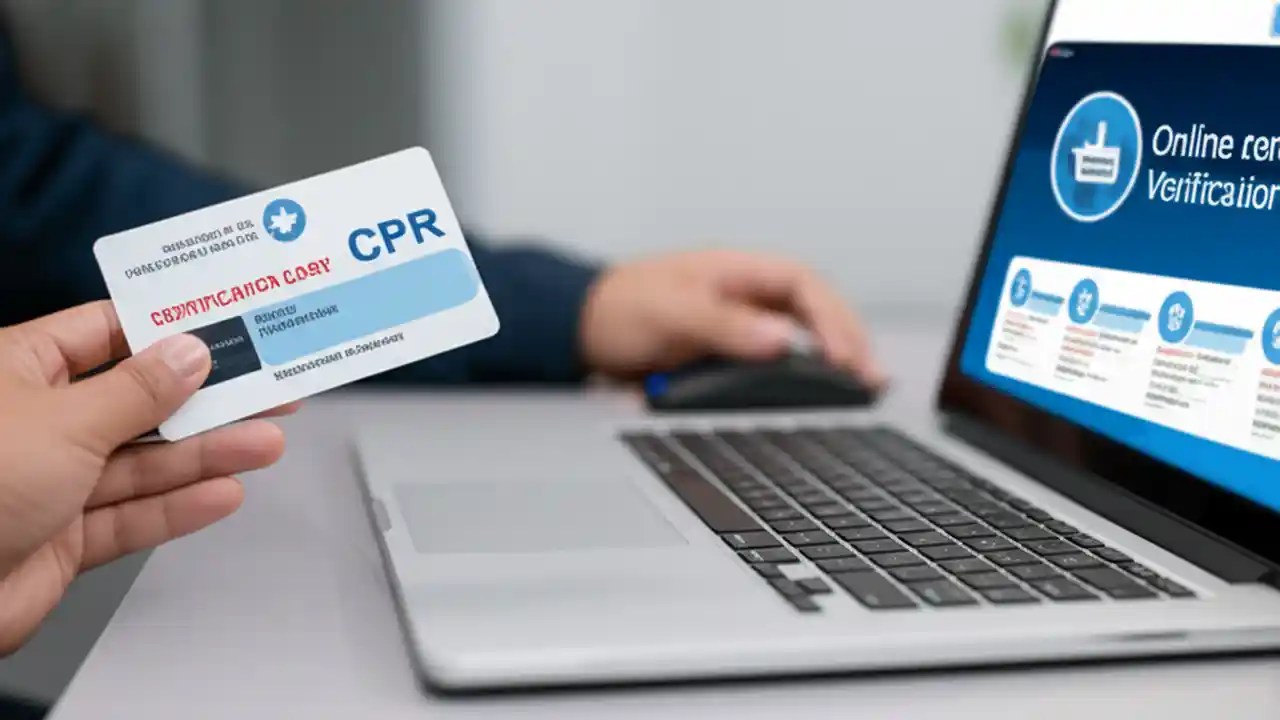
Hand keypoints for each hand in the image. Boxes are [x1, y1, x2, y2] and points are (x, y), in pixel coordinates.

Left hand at [0, 302, 290, 654]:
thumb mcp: (63, 422)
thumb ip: (138, 391)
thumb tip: (189, 354)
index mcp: (17, 369)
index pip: (105, 334)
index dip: (167, 330)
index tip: (226, 325)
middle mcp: (37, 422)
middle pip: (137, 401)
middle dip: (203, 400)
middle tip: (266, 389)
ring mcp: (51, 482)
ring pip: (143, 461)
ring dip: (205, 454)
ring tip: (265, 443)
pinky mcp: (63, 539)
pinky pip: (132, 516)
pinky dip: (178, 507)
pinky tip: (223, 493)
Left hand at [579, 250, 885, 383]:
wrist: (582, 328)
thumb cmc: (619, 307)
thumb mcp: (668, 312)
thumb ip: (722, 325)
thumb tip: (779, 340)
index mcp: (736, 270)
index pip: (802, 283)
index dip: (832, 317)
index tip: (845, 355)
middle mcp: (746, 292)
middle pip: (815, 307)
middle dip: (849, 337)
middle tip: (872, 376)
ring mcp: (741, 320)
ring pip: (805, 331)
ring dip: (836, 353)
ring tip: (864, 385)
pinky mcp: (732, 349)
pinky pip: (782, 355)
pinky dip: (809, 369)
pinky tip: (826, 389)